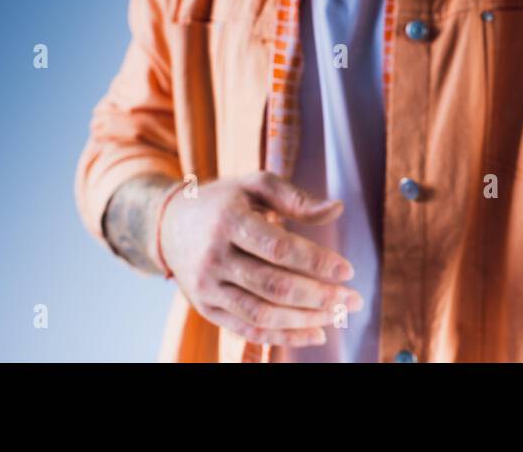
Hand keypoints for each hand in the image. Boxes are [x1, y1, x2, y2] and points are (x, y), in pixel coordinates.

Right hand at [158, 171, 362, 347]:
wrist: (169, 225)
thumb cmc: (224, 201)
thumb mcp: (255, 185)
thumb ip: (295, 197)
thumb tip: (337, 209)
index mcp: (229, 222)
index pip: (278, 248)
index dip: (315, 262)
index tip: (347, 271)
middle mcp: (215, 258)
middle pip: (273, 286)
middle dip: (319, 296)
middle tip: (353, 299)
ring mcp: (208, 288)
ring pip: (261, 313)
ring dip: (305, 319)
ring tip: (338, 316)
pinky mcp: (206, 309)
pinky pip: (248, 329)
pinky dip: (283, 337)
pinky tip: (315, 333)